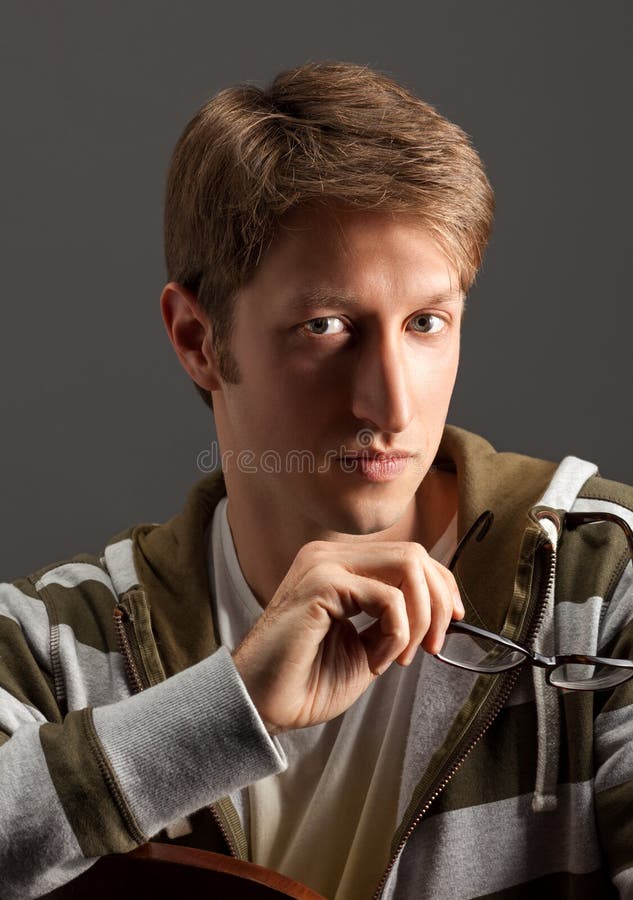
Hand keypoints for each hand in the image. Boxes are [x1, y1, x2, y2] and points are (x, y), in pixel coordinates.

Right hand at [232, 540, 464, 733]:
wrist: (261, 706)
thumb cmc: (307, 681)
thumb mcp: (367, 645)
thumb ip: (397, 620)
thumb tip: (443, 610)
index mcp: (340, 565)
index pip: (408, 555)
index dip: (441, 586)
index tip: (452, 622)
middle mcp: (330, 555)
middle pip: (415, 554)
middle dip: (438, 603)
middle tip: (434, 648)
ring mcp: (323, 564)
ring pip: (408, 567)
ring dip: (420, 620)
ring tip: (401, 658)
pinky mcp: (321, 584)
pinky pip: (389, 599)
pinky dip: (397, 635)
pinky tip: (376, 662)